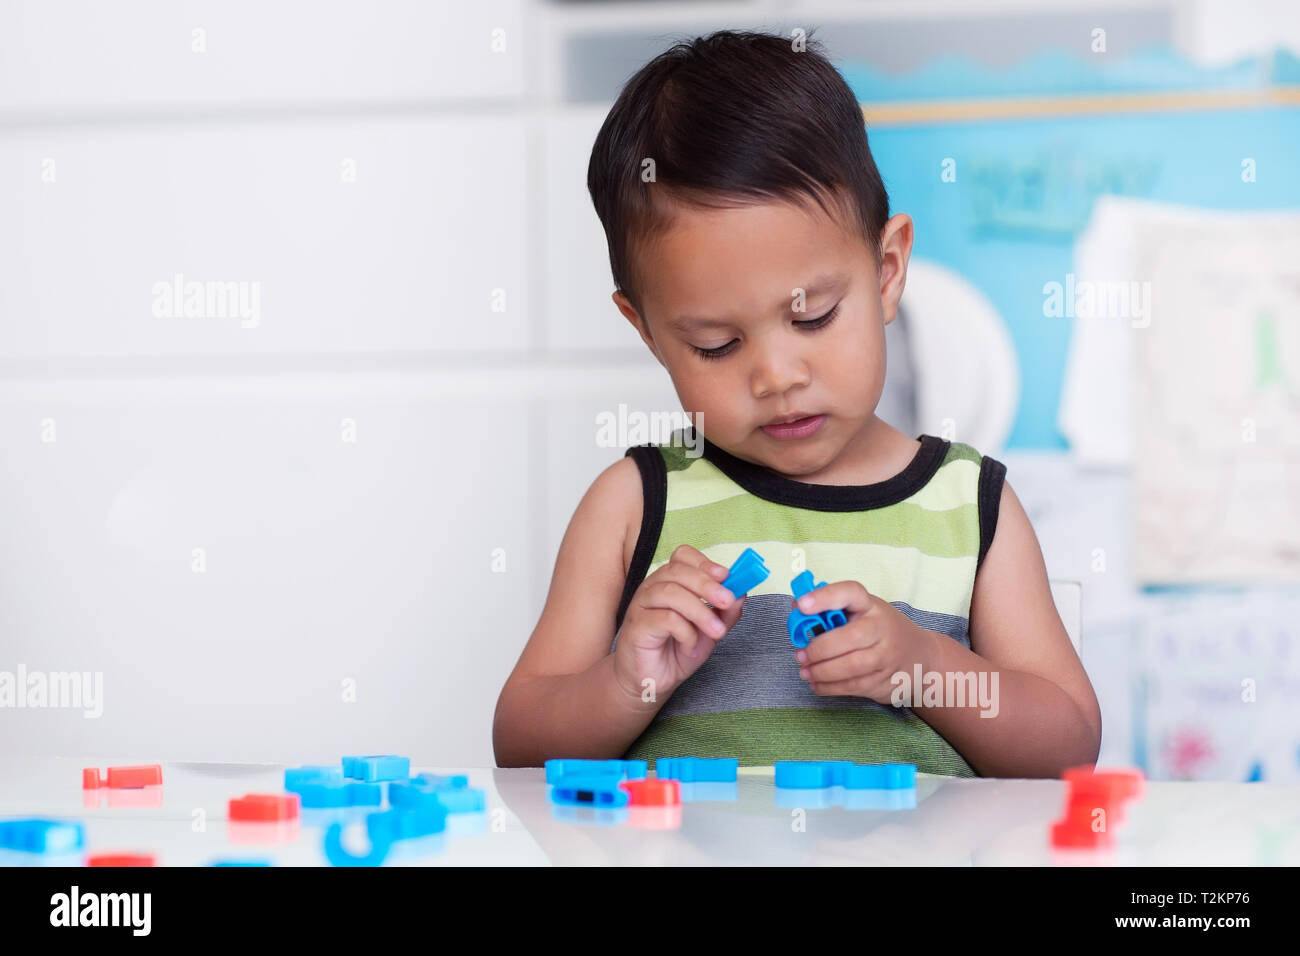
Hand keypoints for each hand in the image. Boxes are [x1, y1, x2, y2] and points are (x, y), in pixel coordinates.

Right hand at [612, 545, 746, 702]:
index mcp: (670, 581)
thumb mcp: (709, 631)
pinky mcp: (636, 626)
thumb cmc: (677, 651)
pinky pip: (664, 619)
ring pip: (671, 592)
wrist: (652, 681)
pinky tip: (690, 645)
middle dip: (707, 585)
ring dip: (700, 611)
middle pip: (678, 571)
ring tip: (716, 631)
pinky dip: (685, 631)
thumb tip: (741, 592)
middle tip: (727, 601)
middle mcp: (652, 587)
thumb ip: (725, 611)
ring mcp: (641, 605)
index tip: (726, 576)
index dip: (704, 563)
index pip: (683, 556)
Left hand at [792, 580, 936, 704]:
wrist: (921, 657)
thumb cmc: (880, 630)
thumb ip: (831, 610)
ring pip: (850, 667)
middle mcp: (882, 628)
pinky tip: (817, 684)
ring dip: (821, 672)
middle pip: (849, 638)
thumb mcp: (862, 612)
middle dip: (819, 649)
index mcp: (871, 605)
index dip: (825, 597)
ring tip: (805, 671)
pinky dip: (829, 687)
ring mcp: (887, 657)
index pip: (850, 593)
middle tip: (801, 655)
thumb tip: (796, 607)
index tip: (802, 605)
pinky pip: (853, 686)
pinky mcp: (886, 681)